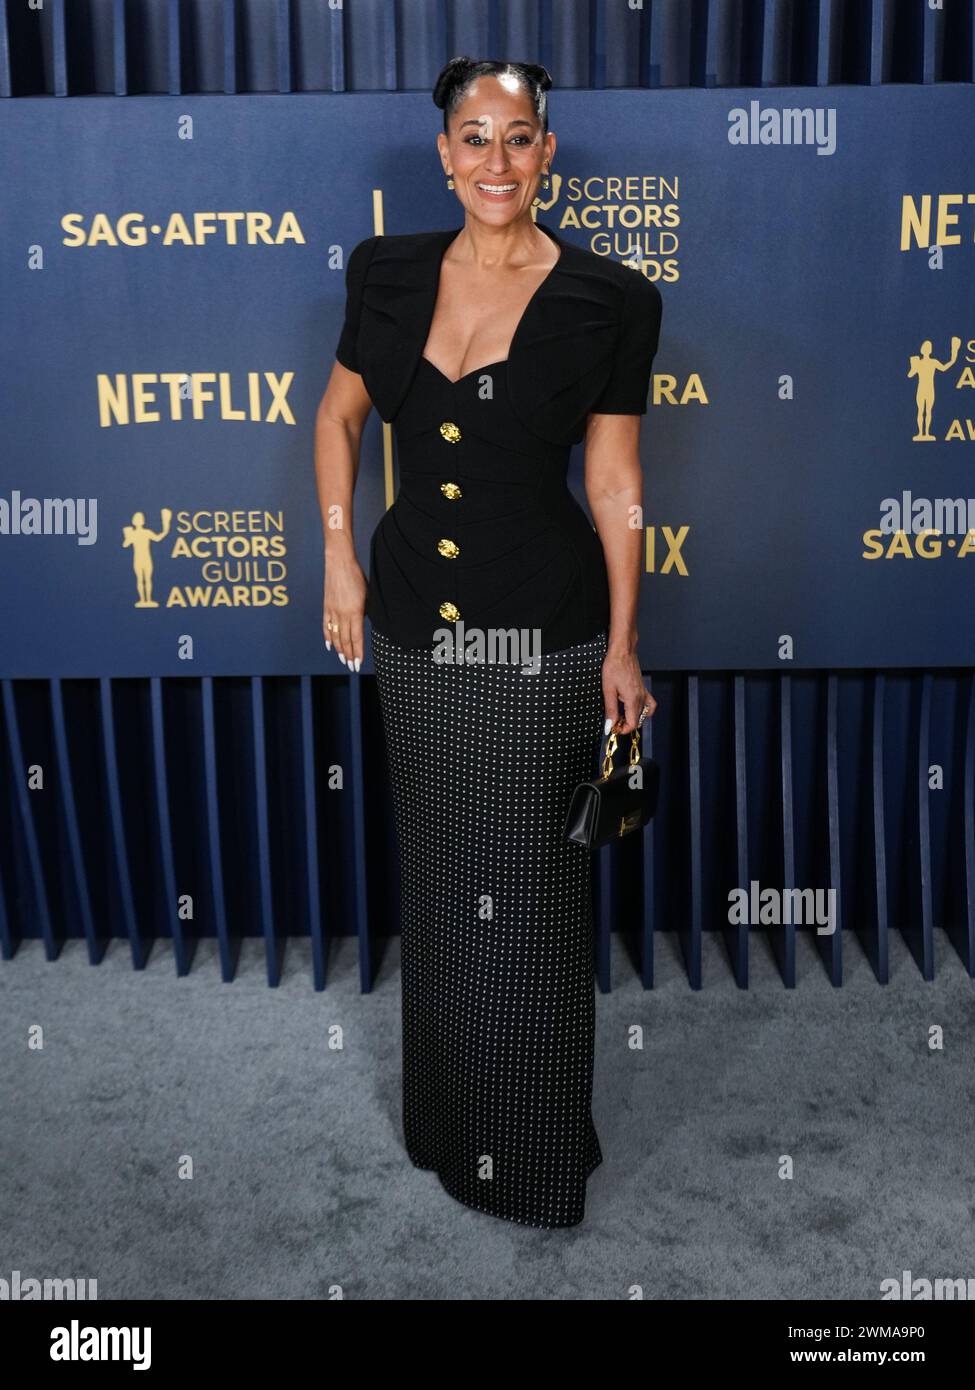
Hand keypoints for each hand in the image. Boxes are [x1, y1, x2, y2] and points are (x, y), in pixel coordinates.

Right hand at [323, 556, 366, 670]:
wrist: (339, 562)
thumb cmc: (357, 576)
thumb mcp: (367, 595)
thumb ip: (365, 612)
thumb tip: (363, 624)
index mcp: (355, 612)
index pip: (357, 638)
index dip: (358, 652)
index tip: (359, 663)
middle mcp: (342, 614)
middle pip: (345, 640)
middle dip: (349, 655)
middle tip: (352, 667)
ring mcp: (332, 611)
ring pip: (335, 636)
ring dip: (339, 649)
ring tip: (343, 659)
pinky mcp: (326, 606)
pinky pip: (326, 626)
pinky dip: (328, 637)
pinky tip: (330, 646)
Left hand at [602, 647, 655, 733]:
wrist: (622, 651)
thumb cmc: (614, 666)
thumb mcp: (608, 690)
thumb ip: (610, 710)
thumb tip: (609, 725)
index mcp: (633, 699)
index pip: (633, 724)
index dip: (622, 730)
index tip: (613, 728)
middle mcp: (641, 697)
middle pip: (637, 720)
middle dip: (625, 724)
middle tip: (613, 721)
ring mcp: (643, 693)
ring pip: (642, 714)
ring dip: (632, 718)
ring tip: (621, 715)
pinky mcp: (643, 688)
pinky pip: (649, 704)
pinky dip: (643, 709)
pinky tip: (633, 707)